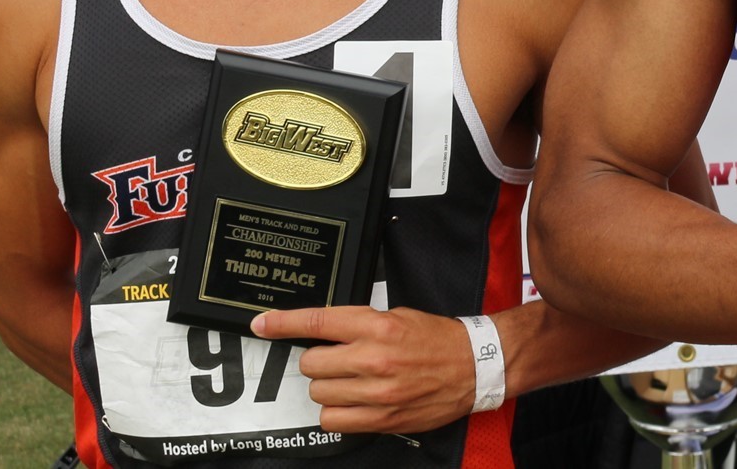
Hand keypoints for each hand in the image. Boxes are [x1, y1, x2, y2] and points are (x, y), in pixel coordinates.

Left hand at [252, 305, 476, 434]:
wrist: (474, 367)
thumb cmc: (437, 340)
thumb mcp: (398, 316)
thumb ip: (359, 324)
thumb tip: (321, 331)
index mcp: (378, 326)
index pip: (318, 322)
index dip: (283, 323)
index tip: (262, 324)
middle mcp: (373, 358)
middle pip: (311, 362)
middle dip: (320, 360)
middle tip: (338, 358)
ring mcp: (376, 392)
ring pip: (319, 392)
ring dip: (330, 386)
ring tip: (352, 381)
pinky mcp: (380, 419)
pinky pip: (333, 420)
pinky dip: (338, 412)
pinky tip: (355, 401)